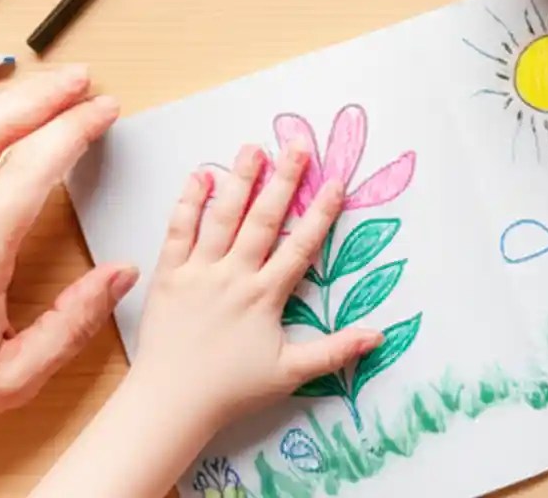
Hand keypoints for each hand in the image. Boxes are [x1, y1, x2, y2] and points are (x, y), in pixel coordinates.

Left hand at [28, 143, 381, 497]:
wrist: (172, 401)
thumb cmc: (232, 389)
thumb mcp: (290, 373)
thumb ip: (334, 351)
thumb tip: (378, 336)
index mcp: (265, 296)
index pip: (300, 246)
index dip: (320, 213)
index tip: (335, 183)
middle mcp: (234, 276)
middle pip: (263, 219)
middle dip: (284, 180)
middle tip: (297, 147)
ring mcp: (199, 272)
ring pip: (222, 217)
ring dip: (239, 180)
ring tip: (253, 148)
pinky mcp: (170, 275)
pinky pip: (179, 231)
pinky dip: (189, 202)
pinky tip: (200, 176)